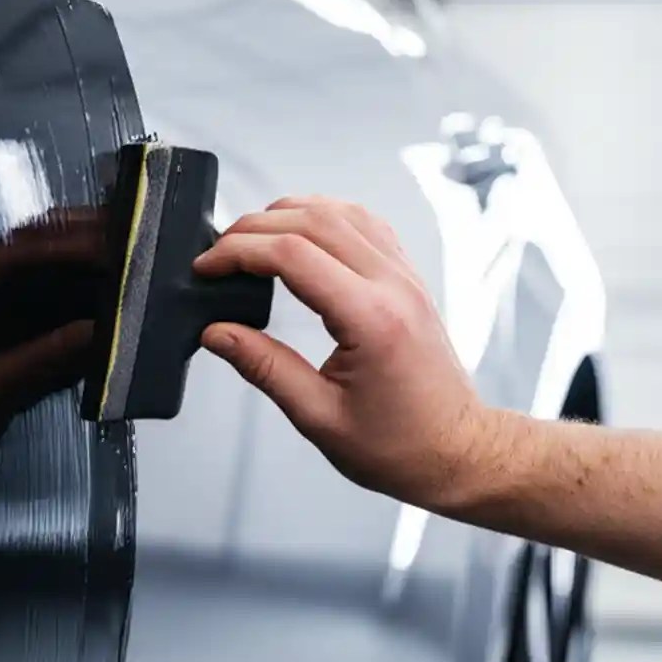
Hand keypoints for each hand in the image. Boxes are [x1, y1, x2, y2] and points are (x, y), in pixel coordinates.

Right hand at [194, 196, 502, 507]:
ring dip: (287, 213)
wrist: (456, 450)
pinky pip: (364, 224)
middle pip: (312, 220)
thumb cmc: (398, 445)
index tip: (206, 268)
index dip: (238, 252)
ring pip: (339, 211)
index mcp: (371, 319)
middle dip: (253, 228)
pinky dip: (323, 217)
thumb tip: (216, 333)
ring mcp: (405, 276)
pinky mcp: (408, 277)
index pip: (292, 254)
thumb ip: (264, 368)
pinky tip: (298, 234)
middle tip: (216, 254)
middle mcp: (392, 285)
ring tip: (248, 241)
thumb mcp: (318, 417)